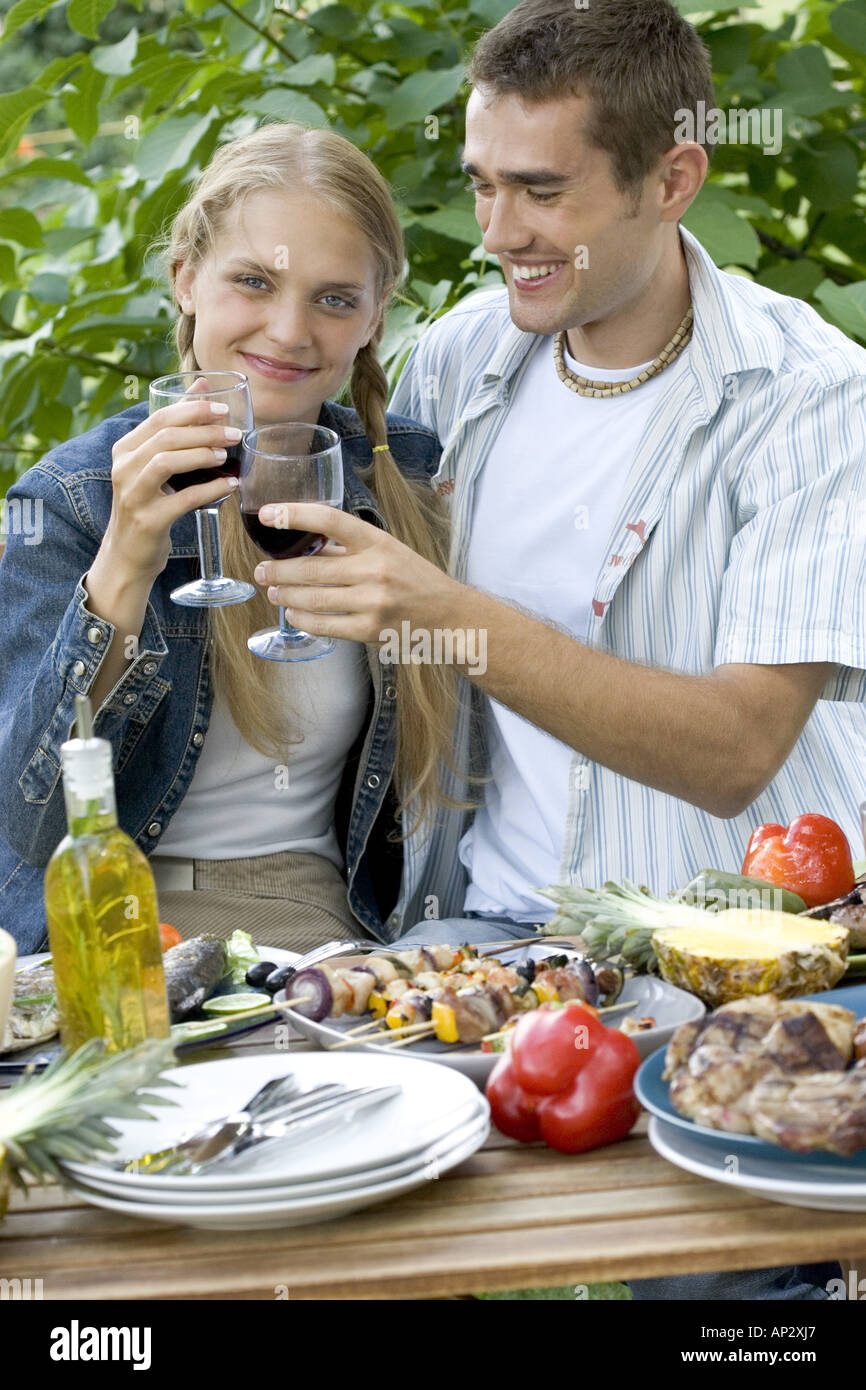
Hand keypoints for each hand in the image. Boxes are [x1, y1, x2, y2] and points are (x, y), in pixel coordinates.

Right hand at [99, 396, 243, 583]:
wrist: (127, 555)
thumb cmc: (148, 504)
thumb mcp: (154, 466)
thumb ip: (175, 429)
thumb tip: (202, 386)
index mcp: (124, 450)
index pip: (158, 418)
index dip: (191, 409)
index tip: (221, 408)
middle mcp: (123, 468)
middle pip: (165, 437)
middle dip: (204, 431)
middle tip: (234, 432)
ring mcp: (133, 495)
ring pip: (167, 462)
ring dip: (202, 455)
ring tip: (227, 455)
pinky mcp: (148, 521)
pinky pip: (183, 499)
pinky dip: (210, 490)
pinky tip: (229, 485)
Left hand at [251, 503, 462, 643]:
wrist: (448, 615)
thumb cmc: (413, 578)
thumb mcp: (386, 551)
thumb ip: (349, 548)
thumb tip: (303, 544)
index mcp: (376, 541)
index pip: (329, 520)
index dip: (294, 515)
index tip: (268, 515)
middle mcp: (374, 569)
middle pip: (310, 566)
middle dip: (277, 570)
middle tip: (261, 571)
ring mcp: (371, 601)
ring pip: (311, 598)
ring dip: (284, 595)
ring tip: (273, 592)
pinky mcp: (368, 630)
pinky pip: (322, 624)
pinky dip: (300, 619)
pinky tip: (292, 614)